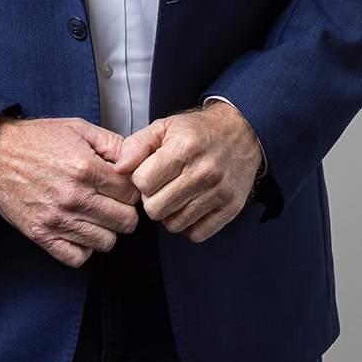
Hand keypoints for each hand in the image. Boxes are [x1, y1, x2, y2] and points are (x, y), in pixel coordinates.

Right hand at [0, 115, 139, 266]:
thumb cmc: (36, 140)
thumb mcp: (78, 128)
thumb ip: (112, 143)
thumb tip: (136, 161)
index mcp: (85, 168)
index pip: (131, 192)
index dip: (132, 188)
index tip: (123, 186)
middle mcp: (74, 197)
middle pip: (125, 221)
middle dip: (125, 211)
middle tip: (113, 201)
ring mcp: (58, 220)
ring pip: (106, 242)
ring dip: (106, 230)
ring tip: (96, 215)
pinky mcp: (42, 236)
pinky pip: (77, 257)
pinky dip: (84, 248)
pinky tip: (80, 230)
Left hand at [115, 102, 261, 242]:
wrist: (242, 132)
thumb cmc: (199, 131)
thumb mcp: (165, 126)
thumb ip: (137, 144)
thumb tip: (119, 167)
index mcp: (184, 148)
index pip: (143, 182)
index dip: (139, 179)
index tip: (147, 173)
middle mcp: (202, 172)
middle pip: (155, 208)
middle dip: (151, 199)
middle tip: (160, 187)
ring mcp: (218, 192)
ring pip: (173, 224)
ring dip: (169, 213)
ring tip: (175, 195)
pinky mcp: (230, 208)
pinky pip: (196, 234)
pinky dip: (188, 225)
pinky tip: (189, 207)